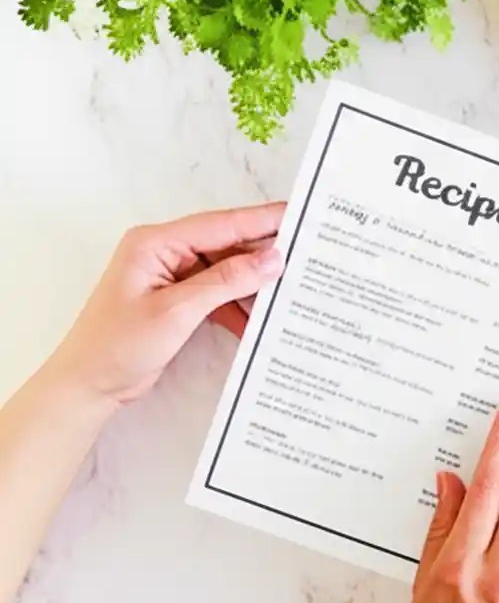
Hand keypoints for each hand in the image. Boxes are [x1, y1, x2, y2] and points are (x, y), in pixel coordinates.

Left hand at [40, 202, 286, 405]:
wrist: (87, 386)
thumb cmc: (117, 345)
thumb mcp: (177, 311)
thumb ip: (227, 281)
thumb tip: (272, 259)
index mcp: (156, 242)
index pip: (221, 224)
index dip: (262, 220)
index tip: (300, 216)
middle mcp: (165, 252)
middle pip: (227, 245)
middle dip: (263, 255)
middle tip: (306, 257)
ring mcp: (172, 276)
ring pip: (227, 271)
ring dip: (253, 286)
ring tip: (289, 293)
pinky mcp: (178, 299)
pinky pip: (218, 293)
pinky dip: (238, 306)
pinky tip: (259, 320)